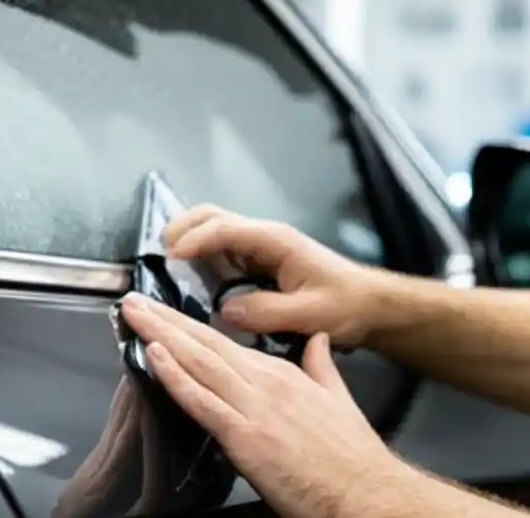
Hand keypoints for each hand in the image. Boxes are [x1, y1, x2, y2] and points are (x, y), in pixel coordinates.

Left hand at [120, 293, 407, 517]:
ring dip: (160, 336)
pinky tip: (152, 356)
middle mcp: (264, 383)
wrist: (368, 492)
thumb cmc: (352, 455)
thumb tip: (316, 341)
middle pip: (204, 343)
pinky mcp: (247, 438)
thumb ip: (320, 366)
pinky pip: (203, 402)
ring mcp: (254, 408)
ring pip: (198, 363)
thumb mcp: (338, 398)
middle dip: (164, 320)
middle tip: (130, 301)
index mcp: (281, 373)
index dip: (186, 325)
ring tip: (132, 316)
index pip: (223, 341)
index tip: (160, 311)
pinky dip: (175, 377)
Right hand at [165, 204, 388, 347]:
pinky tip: (188, 275)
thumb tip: (224, 309)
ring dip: (188, 238)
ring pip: (214, 229)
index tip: (171, 256)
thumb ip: (265, 311)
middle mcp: (263, 236)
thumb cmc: (344, 306)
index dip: (196, 240)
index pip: (226, 229)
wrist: (370, 306)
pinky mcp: (257, 261)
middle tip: (159, 250)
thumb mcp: (309, 313)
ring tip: (165, 263)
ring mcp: (259, 247)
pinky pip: (221, 250)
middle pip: (213, 216)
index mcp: (274, 241)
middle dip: (183, 227)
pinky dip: (199, 255)